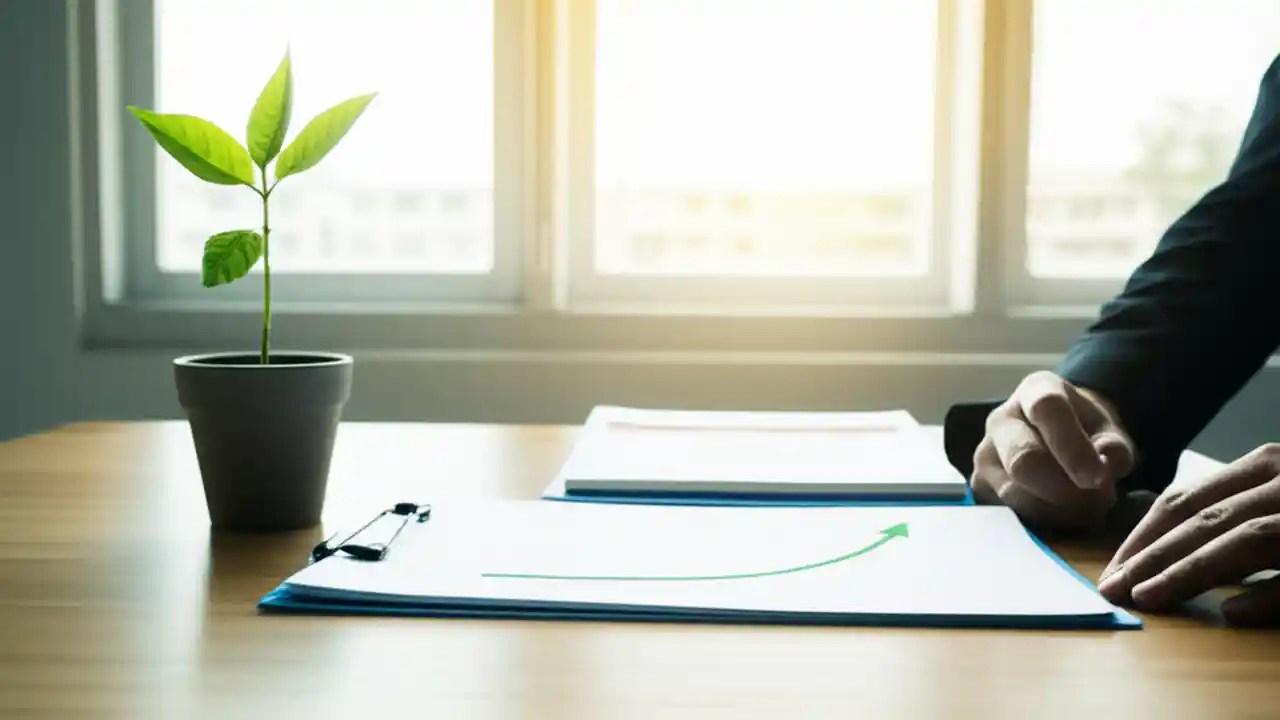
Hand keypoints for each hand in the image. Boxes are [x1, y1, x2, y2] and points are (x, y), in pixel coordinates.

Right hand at [971, 371, 1136, 531]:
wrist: (1056, 437)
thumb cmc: (1085, 431)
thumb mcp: (1110, 430)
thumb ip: (1114, 447)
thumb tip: (1105, 468)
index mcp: (1035, 391)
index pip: (1047, 411)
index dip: (1073, 448)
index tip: (1098, 479)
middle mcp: (1000, 419)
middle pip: (1023, 460)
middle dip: (1066, 491)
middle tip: (1099, 502)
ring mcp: (985, 455)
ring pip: (1015, 494)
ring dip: (1059, 513)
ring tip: (1087, 511)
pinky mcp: (979, 487)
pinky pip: (1008, 514)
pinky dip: (1042, 524)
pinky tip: (1064, 518)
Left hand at [1098, 444, 1279, 625]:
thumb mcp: (1274, 495)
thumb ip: (1232, 510)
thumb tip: (1163, 552)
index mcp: (1264, 466)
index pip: (1185, 500)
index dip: (1142, 536)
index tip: (1112, 571)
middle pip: (1204, 520)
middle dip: (1151, 557)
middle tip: (1111, 590)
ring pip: (1242, 539)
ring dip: (1188, 571)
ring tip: (1146, 598)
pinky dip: (1265, 594)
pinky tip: (1231, 612)